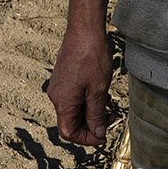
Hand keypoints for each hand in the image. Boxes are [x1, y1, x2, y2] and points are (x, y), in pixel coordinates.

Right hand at [46, 24, 114, 145]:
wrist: (84, 29)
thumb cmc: (91, 57)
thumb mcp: (98, 90)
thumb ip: (96, 115)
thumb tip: (98, 134)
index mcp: (62, 102)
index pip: (68, 133)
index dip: (86, 138)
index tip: (103, 135)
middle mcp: (56, 96)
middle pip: (71, 122)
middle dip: (91, 125)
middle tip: (111, 119)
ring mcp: (59, 86)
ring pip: (73, 110)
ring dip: (91, 113)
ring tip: (108, 105)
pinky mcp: (63, 78)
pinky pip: (73, 98)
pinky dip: (87, 101)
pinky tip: (100, 92)